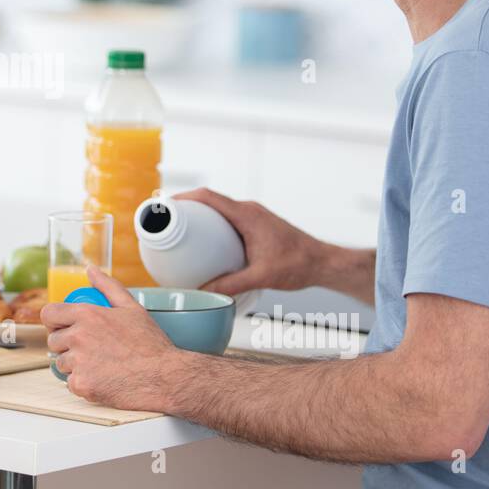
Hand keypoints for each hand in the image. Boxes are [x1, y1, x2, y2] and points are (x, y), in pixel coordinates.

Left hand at [40, 266, 181, 411]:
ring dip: (74, 365)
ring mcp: (79, 363)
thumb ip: (108, 286)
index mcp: (87, 315)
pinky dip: (83, 383)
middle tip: (87, 349)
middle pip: (54, 341)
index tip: (63, 326)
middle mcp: (79, 337)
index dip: (54, 321)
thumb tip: (91, 270)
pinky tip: (102, 379)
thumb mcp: (132, 308)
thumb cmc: (150, 344)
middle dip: (65, 345)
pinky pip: (71, 383)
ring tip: (99, 364)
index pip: (49, 314)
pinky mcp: (82, 385)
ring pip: (62, 364)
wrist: (164, 377)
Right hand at [174, 188, 325, 296]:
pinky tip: (208, 244)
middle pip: (210, 200)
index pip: (209, 197)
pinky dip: (213, 225)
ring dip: (201, 215)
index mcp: (247, 215)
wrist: (323, 262)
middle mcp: (249, 210)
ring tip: (182, 231)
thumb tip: (205, 291)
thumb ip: (231, 284)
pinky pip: (228, 218)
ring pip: (220, 208)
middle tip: (167, 220)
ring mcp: (253, 215)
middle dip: (187, 206)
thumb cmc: (298, 265)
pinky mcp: (257, 224)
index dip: (184, 197)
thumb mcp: (261, 277)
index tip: (166, 204)